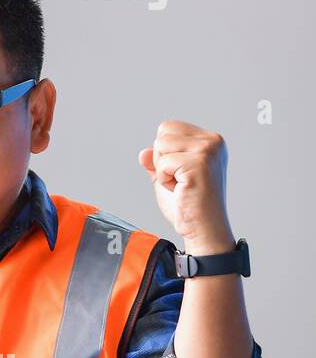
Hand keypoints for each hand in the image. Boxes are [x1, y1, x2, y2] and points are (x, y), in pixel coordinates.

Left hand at [137, 120, 233, 253]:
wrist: (202, 229)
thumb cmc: (188, 206)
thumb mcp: (167, 178)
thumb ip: (156, 162)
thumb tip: (143, 152)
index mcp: (210, 141)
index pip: (168, 128)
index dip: (164, 153)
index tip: (180, 174)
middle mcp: (213, 141)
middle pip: (163, 132)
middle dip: (161, 158)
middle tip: (179, 181)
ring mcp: (208, 151)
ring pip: (161, 144)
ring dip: (162, 169)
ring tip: (180, 185)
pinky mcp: (199, 164)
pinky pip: (162, 162)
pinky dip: (164, 179)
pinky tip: (181, 190)